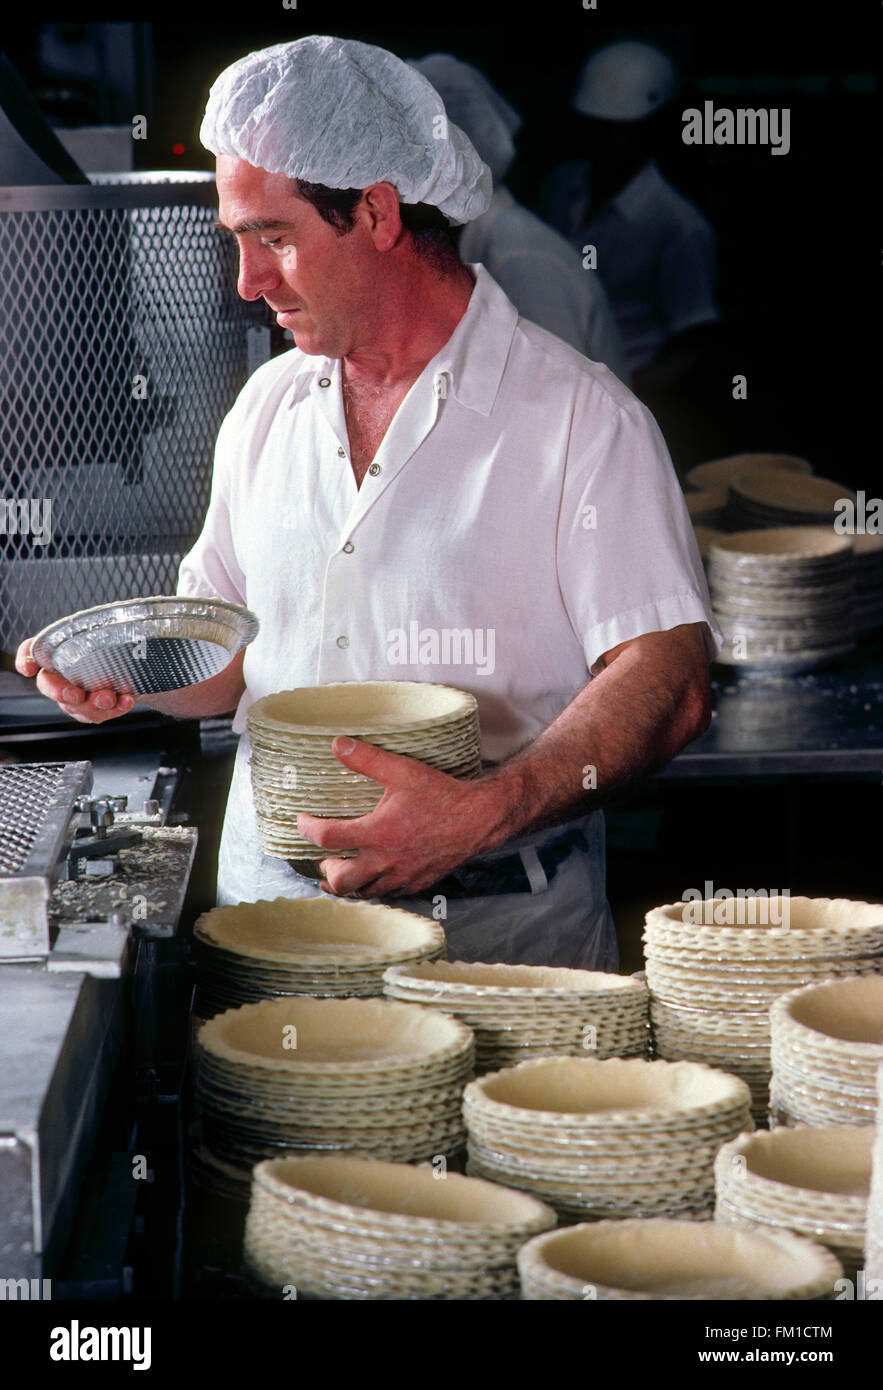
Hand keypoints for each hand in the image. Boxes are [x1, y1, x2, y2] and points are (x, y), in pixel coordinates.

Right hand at [14, 638, 136, 724]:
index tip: (30, 668)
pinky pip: (99, 715)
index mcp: (57, 655)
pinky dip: (115, 709)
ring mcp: (77, 697)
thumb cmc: (113, 644)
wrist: (136, 661)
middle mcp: (61, 677)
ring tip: (109, 697)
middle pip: (52, 688)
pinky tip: (125, 700)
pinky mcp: (96, 710)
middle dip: (63, 693)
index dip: (26, 659)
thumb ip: (93, 628)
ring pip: (77, 707)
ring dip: (92, 704)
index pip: (32, 653)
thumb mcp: (104, 630)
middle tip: (77, 694)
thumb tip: (107, 615)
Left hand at [297, 737, 513, 898]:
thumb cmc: (442, 794)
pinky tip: (374, 872)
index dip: (307, 829)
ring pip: (363, 892)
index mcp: (378, 834)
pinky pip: (387, 892)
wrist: (479, 819)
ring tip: (342, 869)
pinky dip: (374, 885)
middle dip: (326, 870)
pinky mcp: (417, 883)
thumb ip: (367, 758)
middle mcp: (386, 861)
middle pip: (340, 881)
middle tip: (325, 857)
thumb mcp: (402, 770)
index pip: (328, 838)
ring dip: (348, 882)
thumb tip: (337, 745)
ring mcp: (402, 876)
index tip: (302, 821)